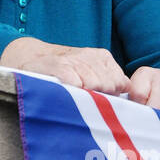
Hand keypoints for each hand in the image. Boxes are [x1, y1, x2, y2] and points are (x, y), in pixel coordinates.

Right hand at [0, 37, 129, 93]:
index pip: (120, 83)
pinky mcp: (57, 65)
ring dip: (85, 96)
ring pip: (92, 85)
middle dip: (100, 98)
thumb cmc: (65, 73)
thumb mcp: (91, 74)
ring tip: (75, 98)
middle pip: (108, 85)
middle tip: (87, 102)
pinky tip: (68, 93)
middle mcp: (90, 56)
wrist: (32, 58)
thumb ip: (110, 83)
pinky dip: (73, 90)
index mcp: (102, 57)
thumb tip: (127, 93)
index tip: (102, 103)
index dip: (112, 97)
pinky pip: (74, 82)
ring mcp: (74, 59)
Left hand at [126, 67, 159, 116]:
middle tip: (150, 119)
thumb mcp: (141, 89)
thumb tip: (126, 120)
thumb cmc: (156, 91)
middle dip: (150, 118)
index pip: (137, 97)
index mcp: (144, 74)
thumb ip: (131, 101)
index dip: (136, 109)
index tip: (137, 113)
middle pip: (152, 108)